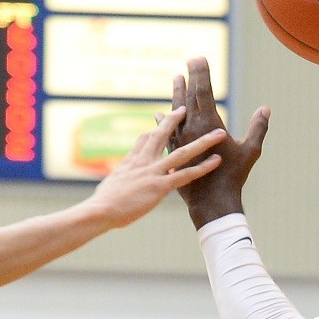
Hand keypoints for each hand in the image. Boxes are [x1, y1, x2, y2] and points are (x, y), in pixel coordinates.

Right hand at [82, 108, 225, 228]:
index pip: (144, 139)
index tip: (161, 120)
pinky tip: (217, 161)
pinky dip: (202, 167)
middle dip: (174, 120)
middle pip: (161, 135)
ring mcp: (153, 172)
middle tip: (185, 108)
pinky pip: (185, 175)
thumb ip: (120, 178)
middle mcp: (143, 162)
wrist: (100, 210)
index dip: (154, 130)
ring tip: (219, 133)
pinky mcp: (159, 186)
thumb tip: (118, 179)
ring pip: (182, 153)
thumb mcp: (111, 184)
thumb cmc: (102, 203)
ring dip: (203, 142)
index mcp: (131, 162)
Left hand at [169, 57, 270, 227]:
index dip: (200, 73)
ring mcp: (180, 140)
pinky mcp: (174, 152)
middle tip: (189, 60)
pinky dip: (165, 120)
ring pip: (176, 111)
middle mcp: (191, 129)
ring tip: (176, 78)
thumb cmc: (234, 177)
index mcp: (209, 125)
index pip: (203, 92)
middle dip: (190, 77)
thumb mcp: (251, 151)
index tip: (198, 57)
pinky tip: (160, 113)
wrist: (210, 202)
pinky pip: (167, 131)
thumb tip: (266, 108)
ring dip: (177, 94)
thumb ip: (258, 128)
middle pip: (189, 97)